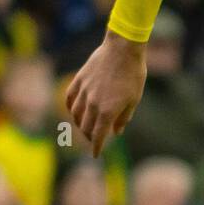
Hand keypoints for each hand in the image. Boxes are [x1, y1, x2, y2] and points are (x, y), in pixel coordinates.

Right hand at [66, 30, 146, 157]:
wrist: (122, 49)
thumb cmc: (133, 74)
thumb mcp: (134, 99)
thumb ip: (124, 118)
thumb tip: (116, 132)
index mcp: (108, 111)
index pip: (98, 136)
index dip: (96, 147)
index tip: (95, 155)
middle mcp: (92, 104)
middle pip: (85, 128)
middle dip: (89, 137)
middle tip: (93, 139)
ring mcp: (84, 91)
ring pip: (75, 115)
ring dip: (79, 124)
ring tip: (85, 126)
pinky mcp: (78, 80)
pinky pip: (69, 98)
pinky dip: (70, 108)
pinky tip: (74, 111)